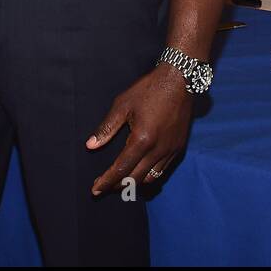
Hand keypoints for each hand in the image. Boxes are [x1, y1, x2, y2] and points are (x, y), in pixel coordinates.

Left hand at [87, 63, 192, 194]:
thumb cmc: (149, 90)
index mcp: (142, 139)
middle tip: (104, 186)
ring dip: (134, 183)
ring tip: (122, 180)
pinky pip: (163, 170)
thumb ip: (107, 128)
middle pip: (135, 179)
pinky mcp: (179, 147)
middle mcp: (158, 149)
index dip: (106, 181)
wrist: (180, 80)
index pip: (121, 169)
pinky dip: (150, 175)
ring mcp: (170, 150)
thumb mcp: (123, 105)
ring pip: (151, 178)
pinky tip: (141, 170)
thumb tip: (90, 146)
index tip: (95, 190)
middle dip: (118, 185)